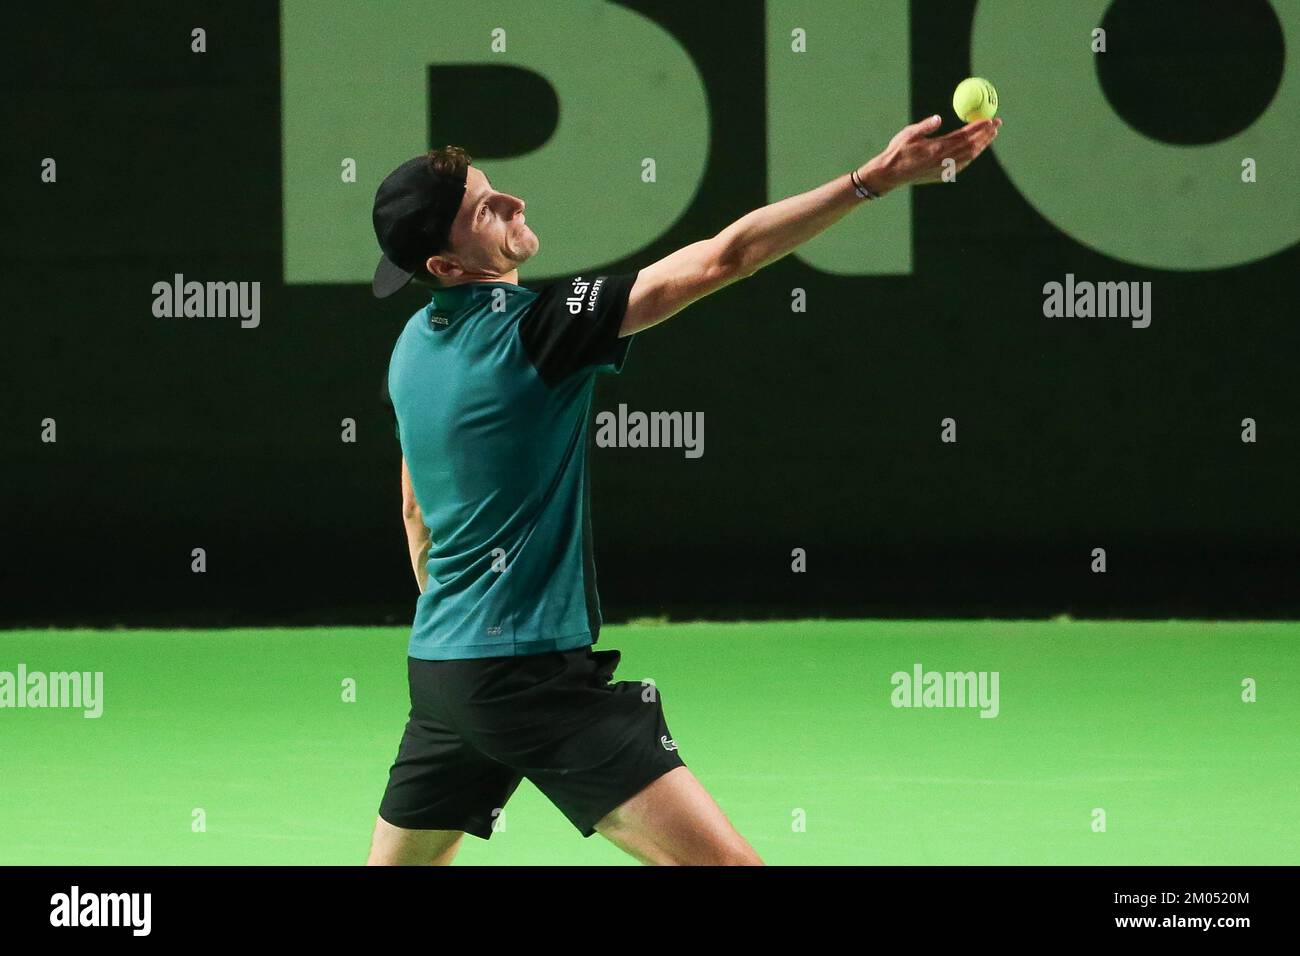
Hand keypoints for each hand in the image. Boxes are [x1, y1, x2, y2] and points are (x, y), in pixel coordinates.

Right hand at [859, 115, 1000, 192]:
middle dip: (986, 135)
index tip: (990, 119)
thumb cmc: (897, 151)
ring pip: (969, 157)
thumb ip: (926, 126)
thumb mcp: (909, 134)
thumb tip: (939, 118)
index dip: (979, 127)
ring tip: (990, 135)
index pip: (964, 135)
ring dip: (981, 146)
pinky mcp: (942, 175)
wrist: (890, 175)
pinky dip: (971, 156)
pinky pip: (962, 165)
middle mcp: (944, 160)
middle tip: (996, 124)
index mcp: (937, 148)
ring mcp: (944, 170)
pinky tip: (974, 151)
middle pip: (971, 146)